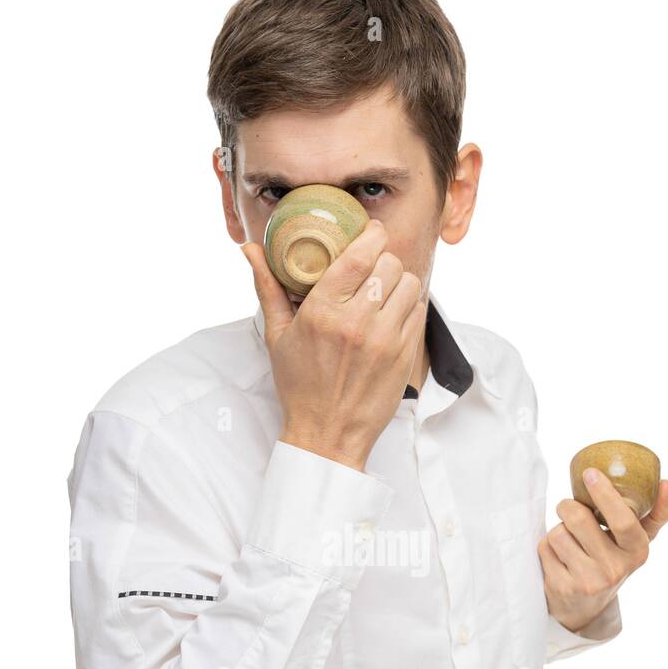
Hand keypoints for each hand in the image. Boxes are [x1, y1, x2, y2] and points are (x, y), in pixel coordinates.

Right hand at [240, 219, 426, 471]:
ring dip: (400, 282)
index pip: (360, 254)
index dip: (372, 235)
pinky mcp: (404, 355)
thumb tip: (248, 250)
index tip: (371, 234)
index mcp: (323, 311)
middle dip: (383, 261)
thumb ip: (268, 287)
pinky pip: (419, 312)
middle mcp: (357, 322)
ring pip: (410, 284)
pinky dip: (409, 307)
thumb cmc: (300, 386)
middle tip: (373, 270)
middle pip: (390, 264)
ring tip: (385, 292)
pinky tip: (393, 314)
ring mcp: (385, 339)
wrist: (328, 435)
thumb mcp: (277, 335)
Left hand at [538, 470, 667, 632]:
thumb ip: (655, 514)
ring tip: (569, 541)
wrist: (585, 609)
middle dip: (568, 506)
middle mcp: (614, 569)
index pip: (623, 520)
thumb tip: (665, 483)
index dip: (605, 494)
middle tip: (569, 508)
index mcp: (637, 552)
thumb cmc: (612, 562)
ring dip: (557, 530)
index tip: (590, 474)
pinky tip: (559, 558)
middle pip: (579, 519)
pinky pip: (545, 549)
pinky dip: (547, 547)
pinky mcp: (561, 587)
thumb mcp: (635, 543)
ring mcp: (587, 581)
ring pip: (558, 533)